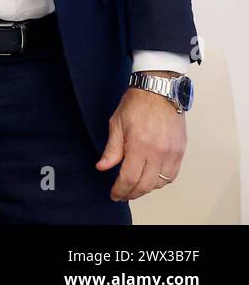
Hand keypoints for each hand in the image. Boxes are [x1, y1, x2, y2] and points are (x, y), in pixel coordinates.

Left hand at [95, 72, 186, 200]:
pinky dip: (161, 180)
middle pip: (146, 185)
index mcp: (140, 145)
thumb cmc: (136, 104)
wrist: (159, 90)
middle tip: (123, 194)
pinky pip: (172, 174)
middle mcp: (159, 152)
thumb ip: (112, 149)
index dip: (121, 190)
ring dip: (147, 188)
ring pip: (161, 182)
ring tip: (135, 186)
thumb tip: (103, 167)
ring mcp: (172, 153)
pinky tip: (151, 178)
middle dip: (132, 193)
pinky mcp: (181, 150)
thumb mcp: (116, 124)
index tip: (114, 194)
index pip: (130, 178)